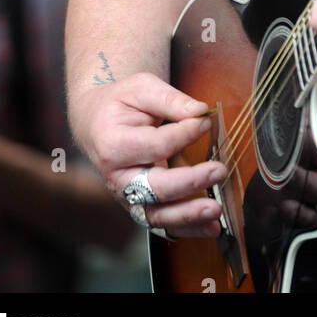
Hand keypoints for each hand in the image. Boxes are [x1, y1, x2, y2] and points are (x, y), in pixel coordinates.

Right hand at [75, 73, 226, 238]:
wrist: (98, 123)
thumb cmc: (122, 103)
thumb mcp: (142, 88)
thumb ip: (171, 99)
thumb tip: (201, 112)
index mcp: (113, 144)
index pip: (155, 145)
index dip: (183, 134)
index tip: (205, 122)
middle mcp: (118, 177)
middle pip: (155, 187)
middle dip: (189, 182)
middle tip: (219, 170)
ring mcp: (128, 197)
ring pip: (157, 215)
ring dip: (188, 215)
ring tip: (215, 210)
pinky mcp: (141, 206)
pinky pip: (163, 223)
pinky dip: (187, 228)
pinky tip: (211, 228)